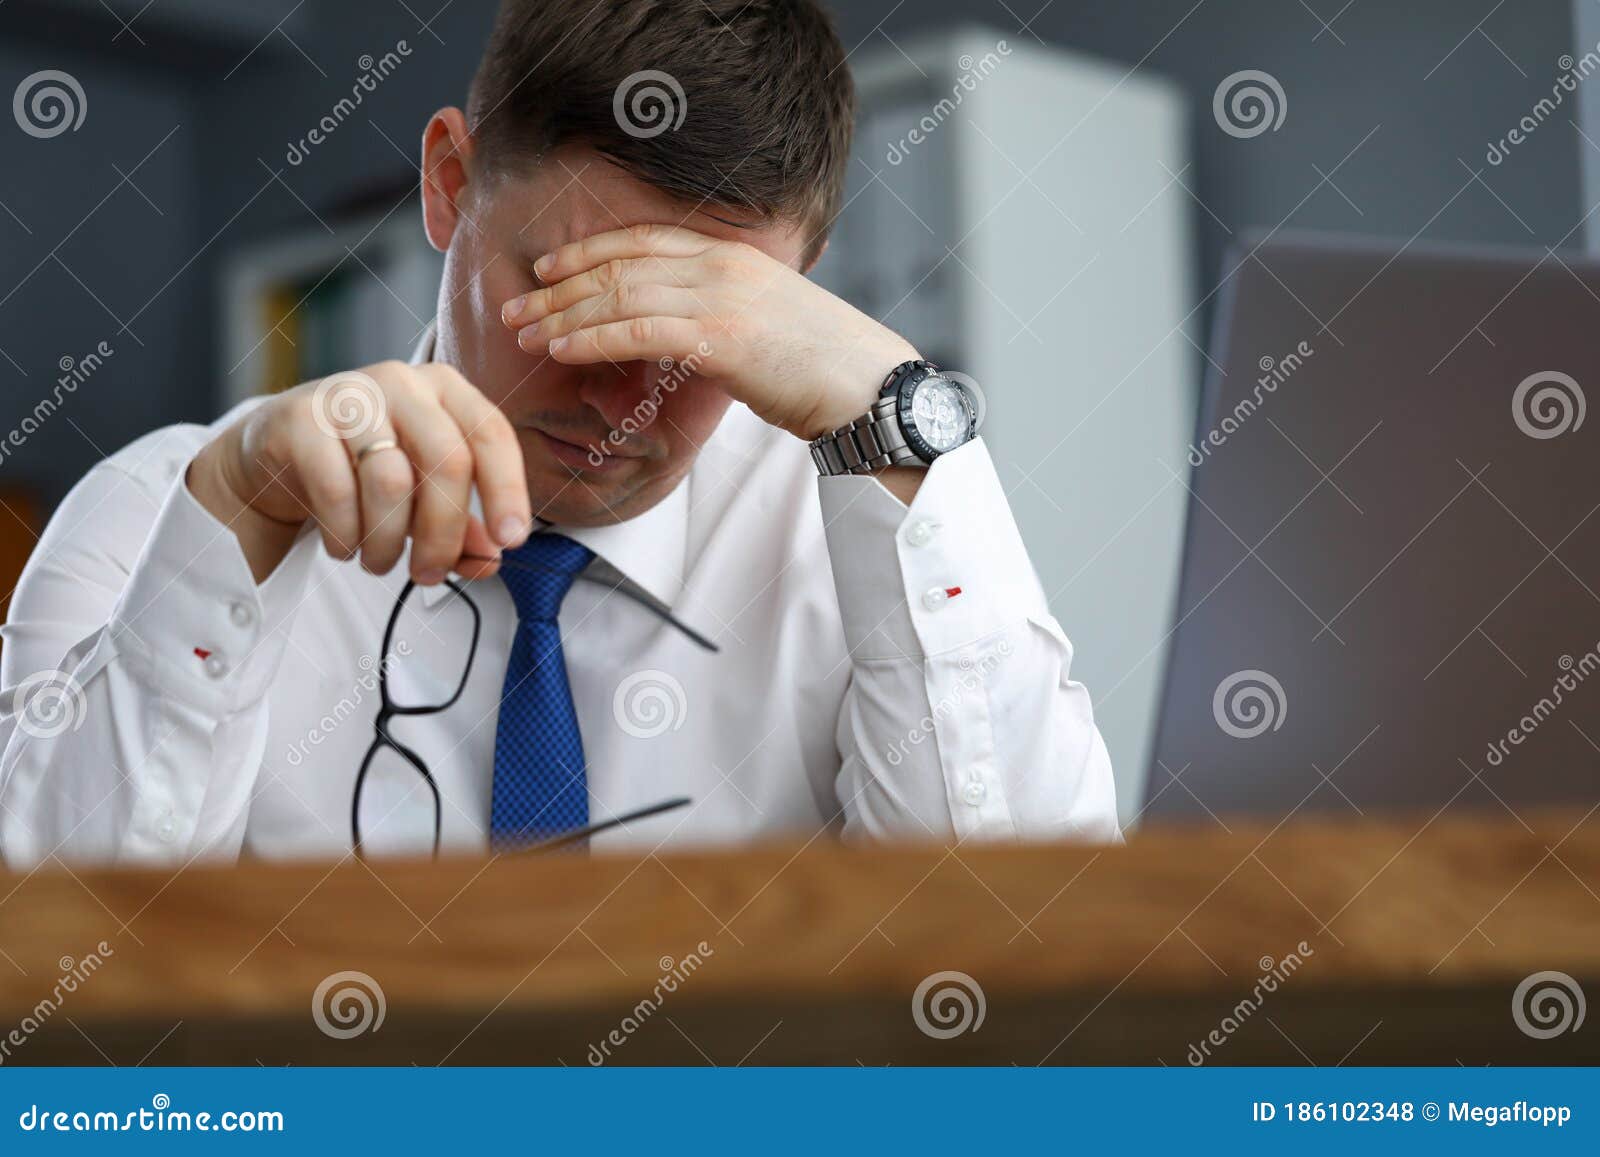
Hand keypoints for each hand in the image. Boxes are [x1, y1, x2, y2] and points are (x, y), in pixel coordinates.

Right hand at [187, 361, 531, 583]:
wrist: (278, 450)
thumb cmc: (365, 468)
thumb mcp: (423, 495)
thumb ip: (463, 527)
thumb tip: (490, 560)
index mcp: (445, 390)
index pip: (492, 434)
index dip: (507, 490)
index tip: (509, 541)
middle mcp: (402, 382)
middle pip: (447, 462)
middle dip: (443, 534)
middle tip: (428, 575)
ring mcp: (349, 395)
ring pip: (391, 482)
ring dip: (388, 542)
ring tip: (379, 561)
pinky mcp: (299, 418)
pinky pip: (336, 491)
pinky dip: (345, 534)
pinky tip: (344, 546)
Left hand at [500, 224, 919, 441]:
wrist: (868, 387)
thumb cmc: (821, 369)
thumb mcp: (767, 324)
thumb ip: (720, 315)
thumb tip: (679, 337)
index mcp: (733, 255)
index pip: (643, 239)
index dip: (588, 250)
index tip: (547, 266)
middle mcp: (722, 265)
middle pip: (621, 264)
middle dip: (559, 285)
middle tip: (514, 305)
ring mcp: (721, 297)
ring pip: (620, 295)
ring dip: (562, 313)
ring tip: (523, 331)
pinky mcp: (721, 336)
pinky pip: (637, 331)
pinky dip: (592, 337)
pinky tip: (561, 348)